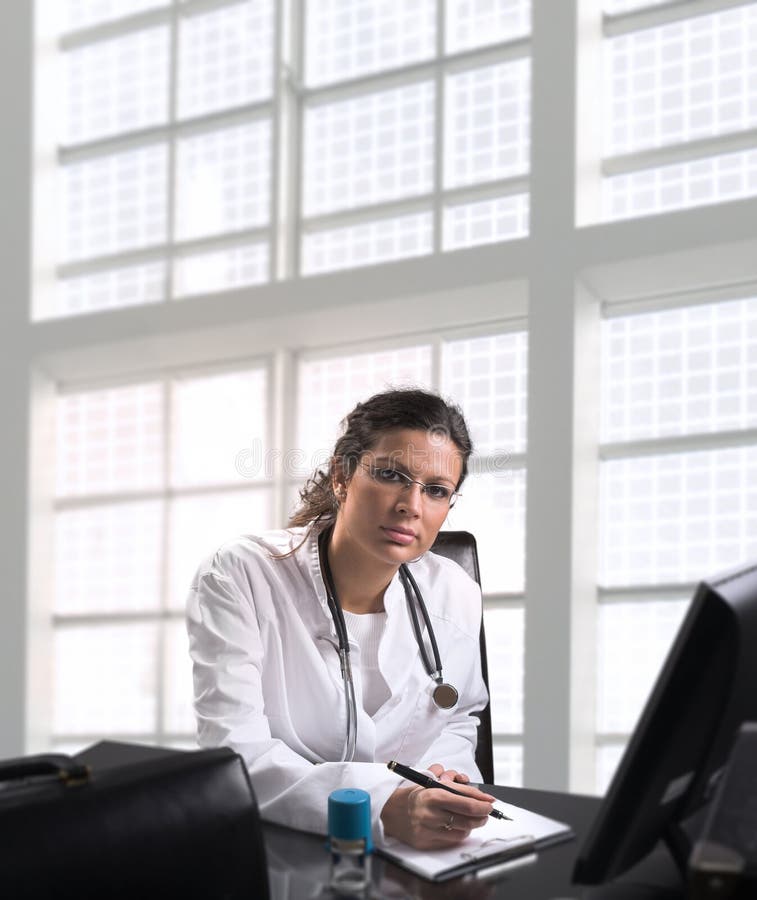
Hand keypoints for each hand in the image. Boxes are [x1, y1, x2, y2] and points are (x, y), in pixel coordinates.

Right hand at [380, 765, 495, 849]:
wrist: (390, 811)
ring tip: (474, 819)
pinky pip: (452, 841)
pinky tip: (461, 827)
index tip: (491, 802)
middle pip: (467, 818)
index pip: (466, 802)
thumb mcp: (432, 782)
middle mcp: (431, 814)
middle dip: (482, 815)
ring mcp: (428, 830)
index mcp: (432, 795)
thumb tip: (479, 795)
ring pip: (462, 831)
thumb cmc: (414, 795)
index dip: (482, 802)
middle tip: (486, 811)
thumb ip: (455, 786)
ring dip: (473, 825)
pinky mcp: (426, 843)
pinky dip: (460, 834)